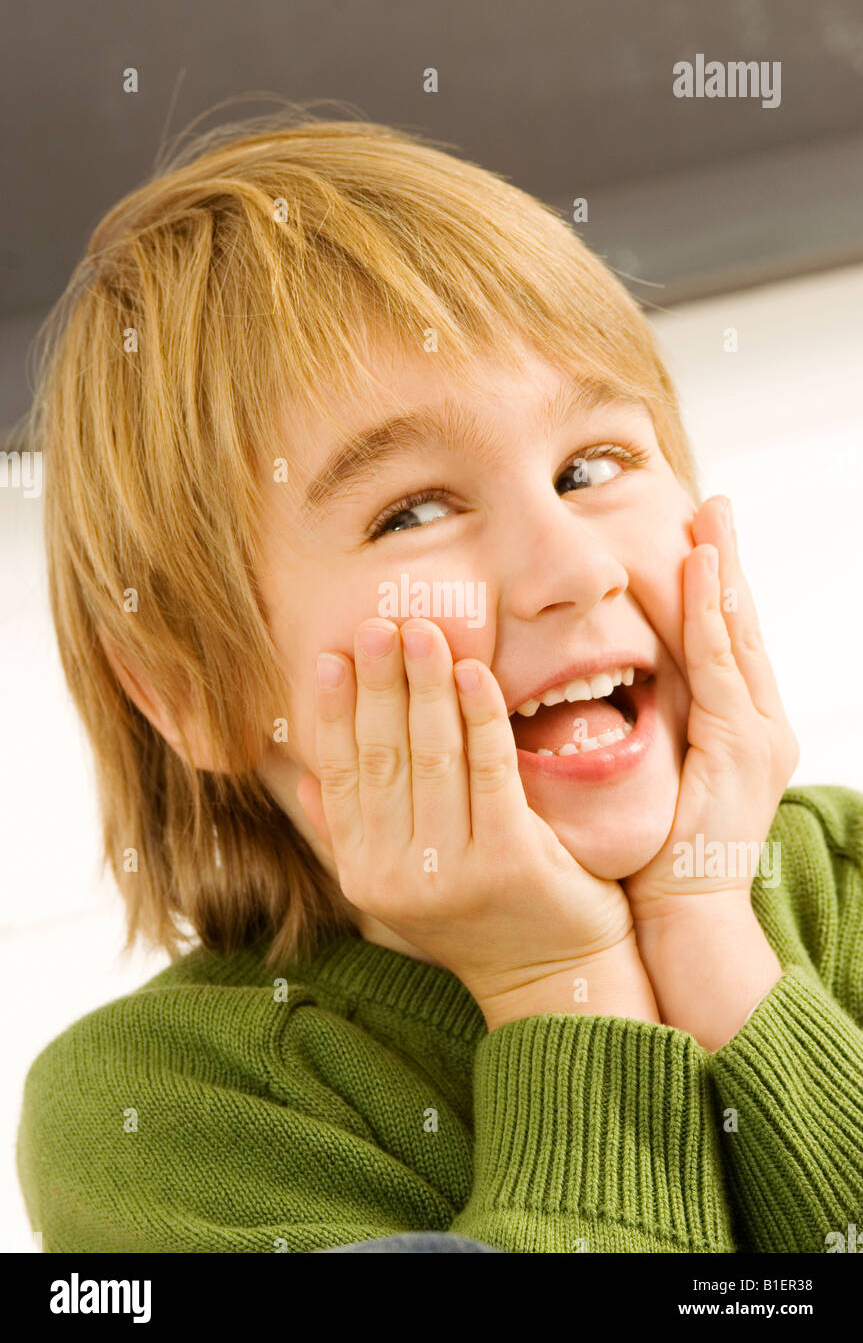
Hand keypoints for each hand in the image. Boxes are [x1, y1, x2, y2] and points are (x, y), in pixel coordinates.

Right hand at [296, 616, 641, 1019]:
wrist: (552, 980)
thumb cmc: (479, 920)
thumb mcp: (401, 883)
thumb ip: (350, 835)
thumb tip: (301, 778)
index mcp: (364, 873)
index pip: (340, 776)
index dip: (335, 712)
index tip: (331, 656)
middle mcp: (396, 876)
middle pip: (383, 757)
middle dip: (379, 684)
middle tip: (378, 625)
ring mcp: (451, 870)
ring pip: (432, 756)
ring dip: (426, 686)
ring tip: (422, 632)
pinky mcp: (508, 859)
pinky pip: (488, 770)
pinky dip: (480, 716)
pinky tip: (474, 672)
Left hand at [624, 494, 798, 923]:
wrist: (686, 916)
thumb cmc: (660, 857)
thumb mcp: (656, 779)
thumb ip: (648, 732)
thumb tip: (604, 691)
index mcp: (741, 733)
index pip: (726, 646)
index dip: (715, 591)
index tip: (698, 539)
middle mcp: (761, 726)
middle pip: (741, 629)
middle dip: (728, 565)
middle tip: (716, 507)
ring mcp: (760, 735)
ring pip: (738, 637)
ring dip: (724, 574)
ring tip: (713, 520)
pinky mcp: (743, 746)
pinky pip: (723, 666)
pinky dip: (712, 616)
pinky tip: (703, 573)